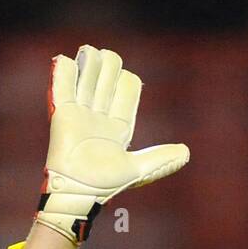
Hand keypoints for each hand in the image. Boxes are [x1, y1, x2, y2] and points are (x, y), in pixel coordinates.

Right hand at [36, 44, 189, 245]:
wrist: (77, 189)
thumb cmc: (106, 184)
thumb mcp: (139, 171)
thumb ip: (162, 160)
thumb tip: (186, 152)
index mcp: (120, 124)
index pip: (127, 85)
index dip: (127, 80)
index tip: (123, 87)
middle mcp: (100, 113)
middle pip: (108, 71)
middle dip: (108, 63)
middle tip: (103, 70)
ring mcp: (80, 110)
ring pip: (88, 68)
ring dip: (90, 59)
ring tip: (87, 60)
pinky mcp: (61, 109)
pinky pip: (64, 78)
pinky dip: (66, 67)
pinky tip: (70, 66)